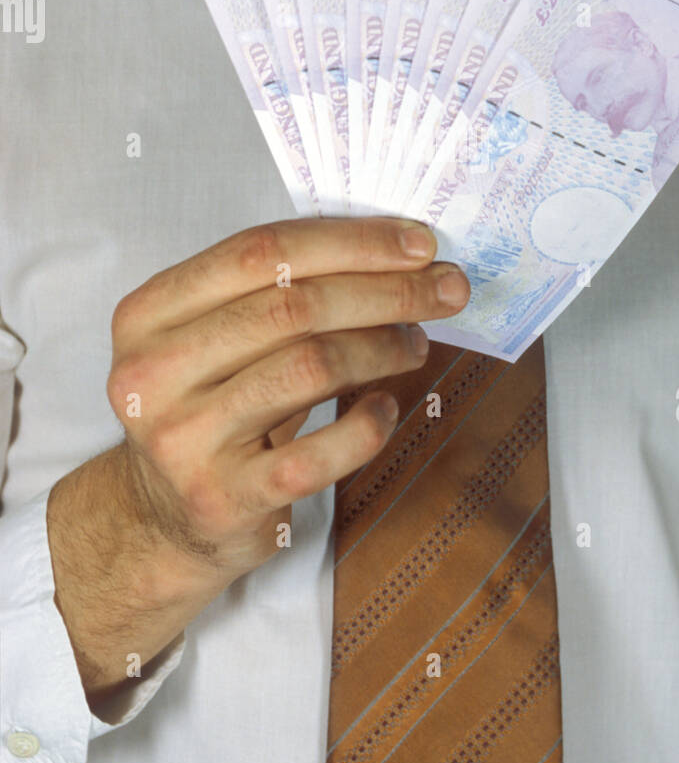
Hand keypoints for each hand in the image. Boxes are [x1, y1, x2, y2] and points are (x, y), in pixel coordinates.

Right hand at [107, 217, 469, 578]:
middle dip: (387, 291)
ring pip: (312, 367)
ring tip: (416, 344)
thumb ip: (276, 290)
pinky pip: (319, 453)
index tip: (419, 244)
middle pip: (295, 305)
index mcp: (147, 313)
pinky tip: (386, 409)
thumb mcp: (212, 339)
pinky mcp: (224, 498)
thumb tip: (398, 252)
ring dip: (383, 348)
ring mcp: (184, 438)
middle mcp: (153, 372)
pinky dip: (367, 425)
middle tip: (446, 290)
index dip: (352, 242)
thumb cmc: (209, 408)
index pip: (261, 252)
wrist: (161, 520)